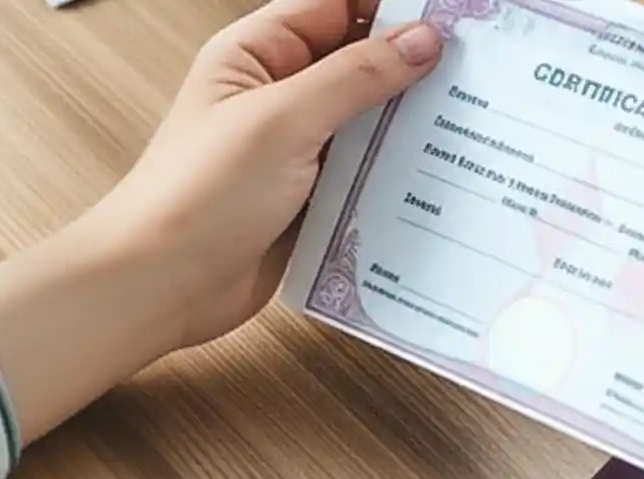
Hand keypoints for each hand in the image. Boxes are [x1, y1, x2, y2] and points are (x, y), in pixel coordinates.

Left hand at [0, 0, 443, 441]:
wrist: (161, 286)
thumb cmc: (197, 194)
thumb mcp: (283, 121)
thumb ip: (356, 76)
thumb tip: (422, 39)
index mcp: (258, 55)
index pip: (339, 7)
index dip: (395, 9)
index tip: (454, 20)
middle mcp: (280, 95)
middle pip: (361, 63)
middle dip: (415, 68)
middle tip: (482, 74)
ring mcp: (298, 149)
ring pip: (370, 122)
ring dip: (412, 126)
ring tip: (475, 124)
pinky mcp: (313, 199)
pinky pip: (367, 174)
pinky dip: (399, 174)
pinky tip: (442, 178)